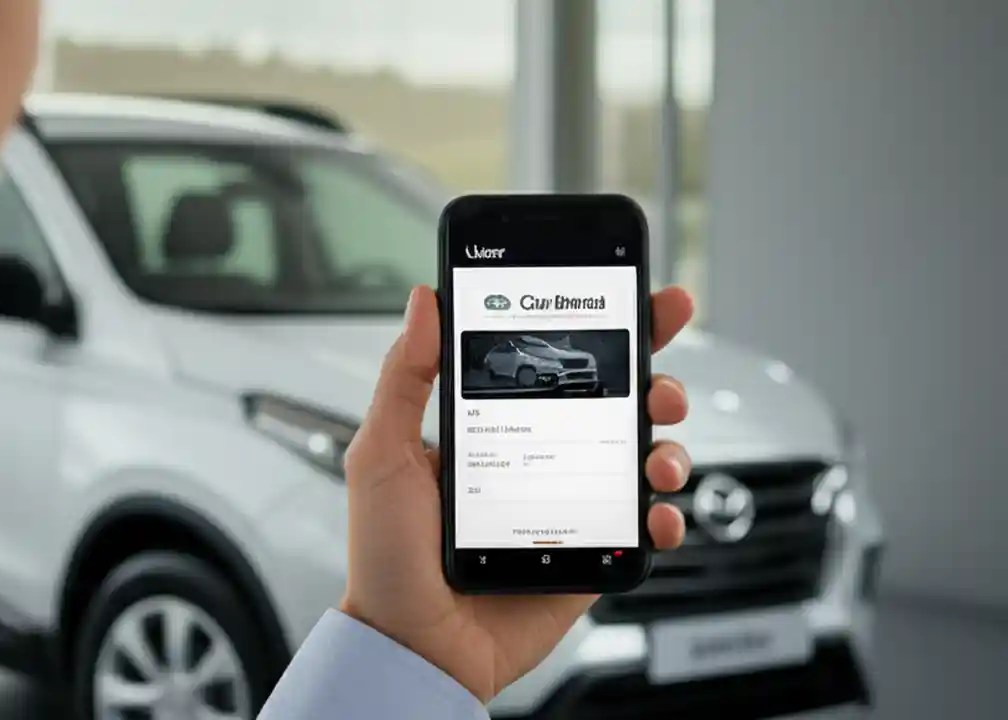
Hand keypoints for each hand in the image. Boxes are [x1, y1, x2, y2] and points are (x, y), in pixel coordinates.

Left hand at [341, 285, 694, 702]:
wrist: (414, 643)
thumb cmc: (389, 555)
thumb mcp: (382, 453)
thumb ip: (404, 377)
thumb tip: (423, 301)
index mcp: (498, 426)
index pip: (558, 363)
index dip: (605, 328)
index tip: (644, 299)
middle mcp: (541, 458)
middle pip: (616, 402)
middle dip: (656, 378)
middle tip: (660, 380)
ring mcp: (570, 505)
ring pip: (642, 457)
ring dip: (668, 444)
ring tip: (656, 453)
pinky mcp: (590, 553)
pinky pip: (643, 527)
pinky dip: (665, 516)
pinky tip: (654, 512)